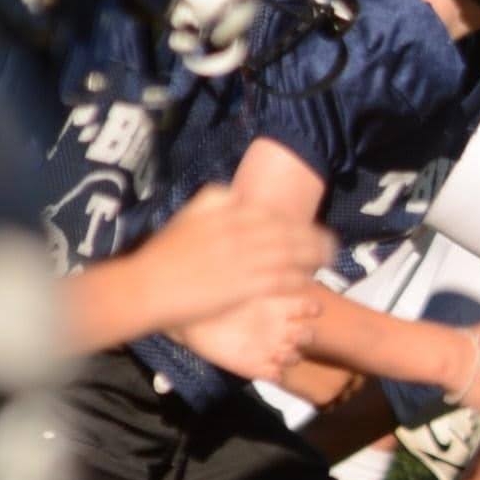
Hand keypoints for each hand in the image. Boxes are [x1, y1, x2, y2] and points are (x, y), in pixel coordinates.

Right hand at [137, 187, 331, 322]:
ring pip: (289, 254)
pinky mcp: (244, 285)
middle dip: (313, 237)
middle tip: (333, 243)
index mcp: (226, 214)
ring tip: (330, 260)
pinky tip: (309, 281)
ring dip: (313, 256)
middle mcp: (240, 233)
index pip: (273, 213)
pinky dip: (298, 279)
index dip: (296, 220)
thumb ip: (213, 199)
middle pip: (288, 232)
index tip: (310, 225)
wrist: (147, 287)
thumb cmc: (163, 255)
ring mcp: (244, 259)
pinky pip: (280, 279)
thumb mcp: (187, 215)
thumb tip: (234, 191)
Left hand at [176, 289, 323, 380]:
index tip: (312, 308)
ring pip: (294, 356)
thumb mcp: (241, 284)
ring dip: (291, 356)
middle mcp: (278, 328)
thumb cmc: (217, 297)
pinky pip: (275, 375)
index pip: (308, 307)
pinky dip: (276, 373)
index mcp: (279, 306)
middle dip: (306, 336)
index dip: (313, 308)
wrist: (191, 318)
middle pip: (307, 335)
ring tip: (279, 352)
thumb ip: (263, 279)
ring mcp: (267, 348)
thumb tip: (281, 264)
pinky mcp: (254, 366)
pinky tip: (269, 367)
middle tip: (295, 332)